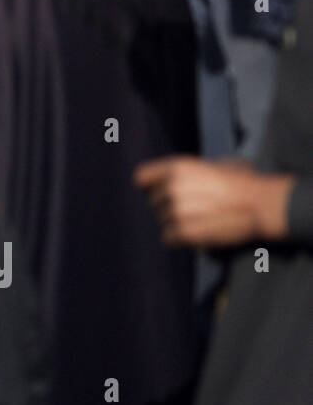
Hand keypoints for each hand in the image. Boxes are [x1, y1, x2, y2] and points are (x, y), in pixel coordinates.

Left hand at [134, 156, 292, 247]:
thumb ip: (189, 171)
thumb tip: (175, 178)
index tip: (160, 192)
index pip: (142, 177)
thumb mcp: (214, 165)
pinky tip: (197, 235)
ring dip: (176, 224)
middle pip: (154, 202)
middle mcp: (171, 187)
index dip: (151, 186)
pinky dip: (179, 240)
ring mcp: (175, 210)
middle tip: (193, 210)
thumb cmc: (244, 182)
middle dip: (169, 207)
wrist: (262, 204)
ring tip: (200, 222)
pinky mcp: (183, 232)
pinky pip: (168, 238)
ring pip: (162, 221)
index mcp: (177, 167)